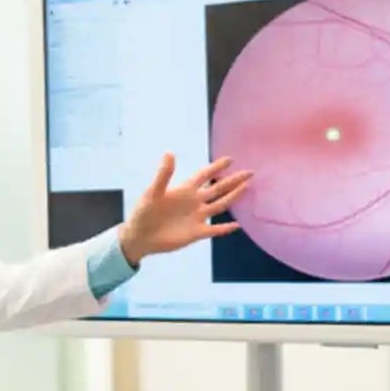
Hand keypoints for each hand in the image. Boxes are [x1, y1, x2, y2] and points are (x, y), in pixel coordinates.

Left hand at [118, 153, 252, 264]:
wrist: (140, 236)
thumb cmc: (143, 213)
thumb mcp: (152, 193)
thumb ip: (163, 175)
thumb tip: (169, 153)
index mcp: (184, 190)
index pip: (204, 175)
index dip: (216, 167)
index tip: (230, 159)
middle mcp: (194, 202)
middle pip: (218, 188)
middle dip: (233, 180)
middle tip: (249, 172)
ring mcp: (197, 217)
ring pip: (220, 205)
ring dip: (233, 197)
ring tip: (247, 188)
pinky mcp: (197, 233)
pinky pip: (215, 230)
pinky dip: (226, 228)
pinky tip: (238, 226)